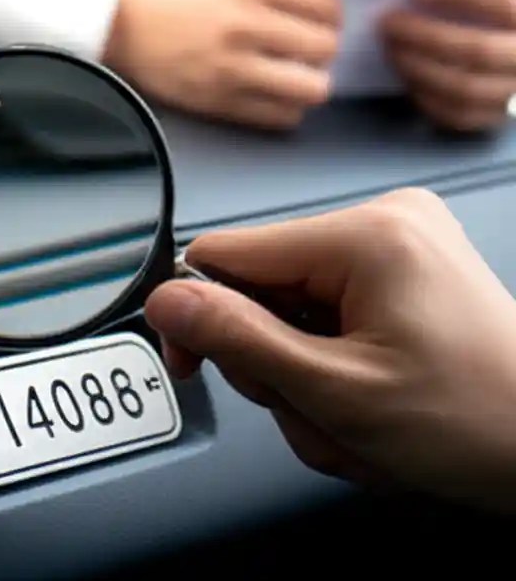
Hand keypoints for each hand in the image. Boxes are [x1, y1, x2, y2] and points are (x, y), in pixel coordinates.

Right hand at [103, 0, 340, 130]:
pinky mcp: (218, 101)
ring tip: (296, 77)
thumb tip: (316, 6)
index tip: (323, 19)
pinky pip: (280, 116)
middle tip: (309, 49)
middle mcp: (245, 24)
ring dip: (310, 83)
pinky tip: (274, 96)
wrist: (117, 24)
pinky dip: (287, 109)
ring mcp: (232, 67)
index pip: (325, 3)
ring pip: (311, 88)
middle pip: (324, 47)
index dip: (333, 13)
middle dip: (323, 49)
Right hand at [143, 188, 515, 511]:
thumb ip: (240, 341)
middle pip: (257, 285)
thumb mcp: (337, 393)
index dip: (199, 316)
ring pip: (288, 307)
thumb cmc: (479, 423)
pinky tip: (366, 395)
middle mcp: (385, 221)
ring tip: (353, 414)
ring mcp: (399, 243)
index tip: (199, 367)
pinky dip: (331, 362)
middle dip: (272, 360)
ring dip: (303, 373)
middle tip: (317, 407)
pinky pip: (327, 309)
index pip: (223, 254)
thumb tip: (166, 299)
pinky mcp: (406, 269)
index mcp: (366, 235)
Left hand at [381, 0, 515, 131]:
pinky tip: (407, 76)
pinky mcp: (498, 118)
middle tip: (387, 23)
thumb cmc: (504, 18)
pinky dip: (426, 96)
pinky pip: (458, 114)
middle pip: (477, 51)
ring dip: (418, 68)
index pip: (501, 2)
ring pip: (464, 88)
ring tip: (391, 48)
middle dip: (425, 36)